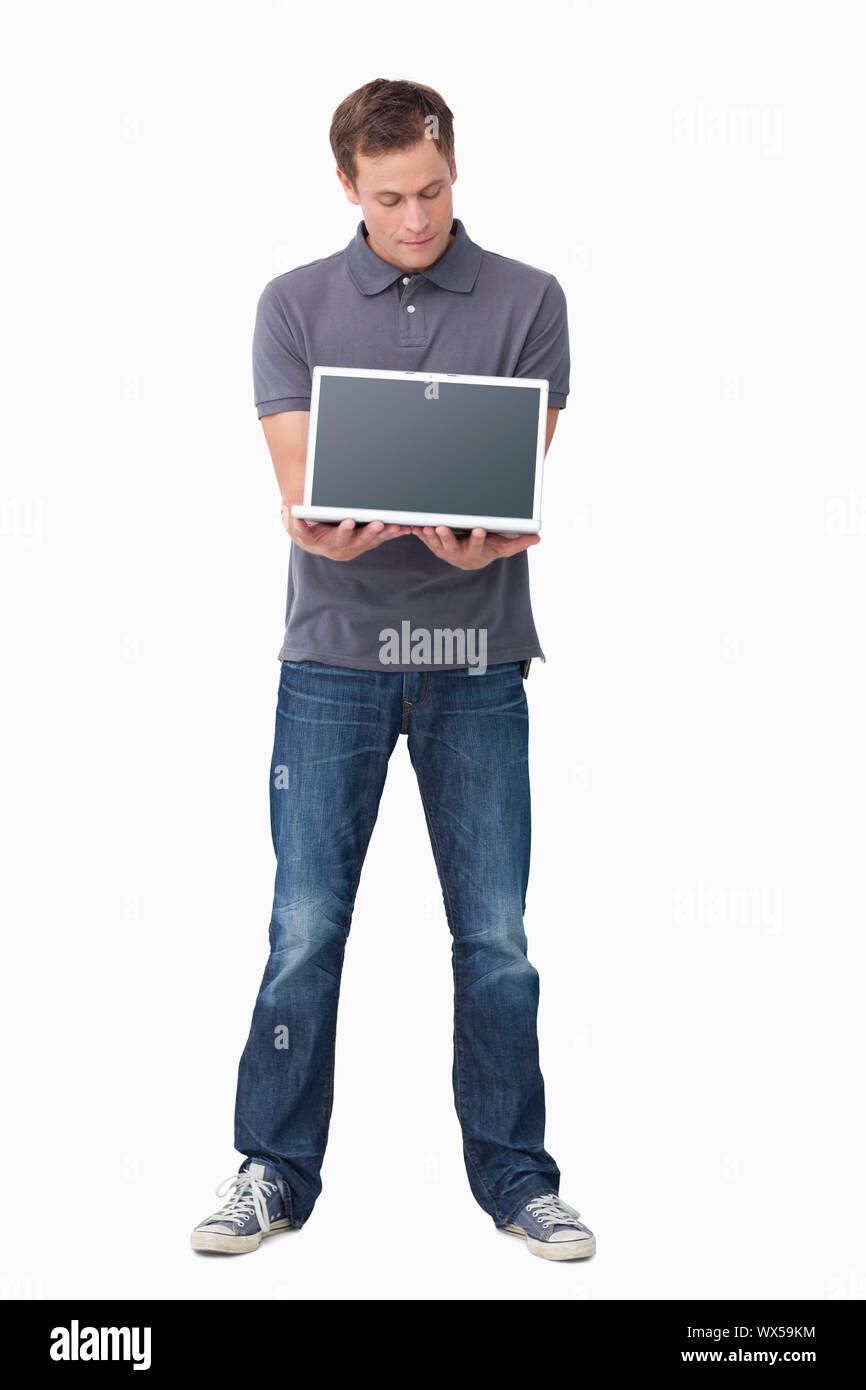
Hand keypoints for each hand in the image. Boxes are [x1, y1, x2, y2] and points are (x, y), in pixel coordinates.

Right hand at [281, 507, 412, 560]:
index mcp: (331, 544)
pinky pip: (384, 537)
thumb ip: (298, 526)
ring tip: (397, 525)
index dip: (343, 531)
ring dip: (387, 533)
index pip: (337, 537)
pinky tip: (406, 527)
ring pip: (376, 540)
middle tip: (379, 523)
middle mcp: (347, 548)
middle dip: (370, 532)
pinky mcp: (370, 541)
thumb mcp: (299, 527)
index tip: (348, 522)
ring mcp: (360, 545)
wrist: (316, 539)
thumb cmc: (308, 529)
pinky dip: (394, 533)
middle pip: (360, 540)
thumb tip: (294, 521)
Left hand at [410, 525, 539, 570]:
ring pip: (436, 544)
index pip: (478, 545)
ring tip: (426, 526)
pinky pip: (426, 541)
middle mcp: (459, 554)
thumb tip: (537, 538)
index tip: (480, 530)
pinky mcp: (435, 547)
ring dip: (430, 536)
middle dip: (447, 537)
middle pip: (452, 546)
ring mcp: (445, 551)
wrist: (472, 560)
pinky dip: (421, 534)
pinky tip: (416, 525)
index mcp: (476, 552)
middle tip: (442, 527)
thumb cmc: (489, 549)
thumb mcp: (504, 547)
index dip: (478, 538)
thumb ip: (519, 543)